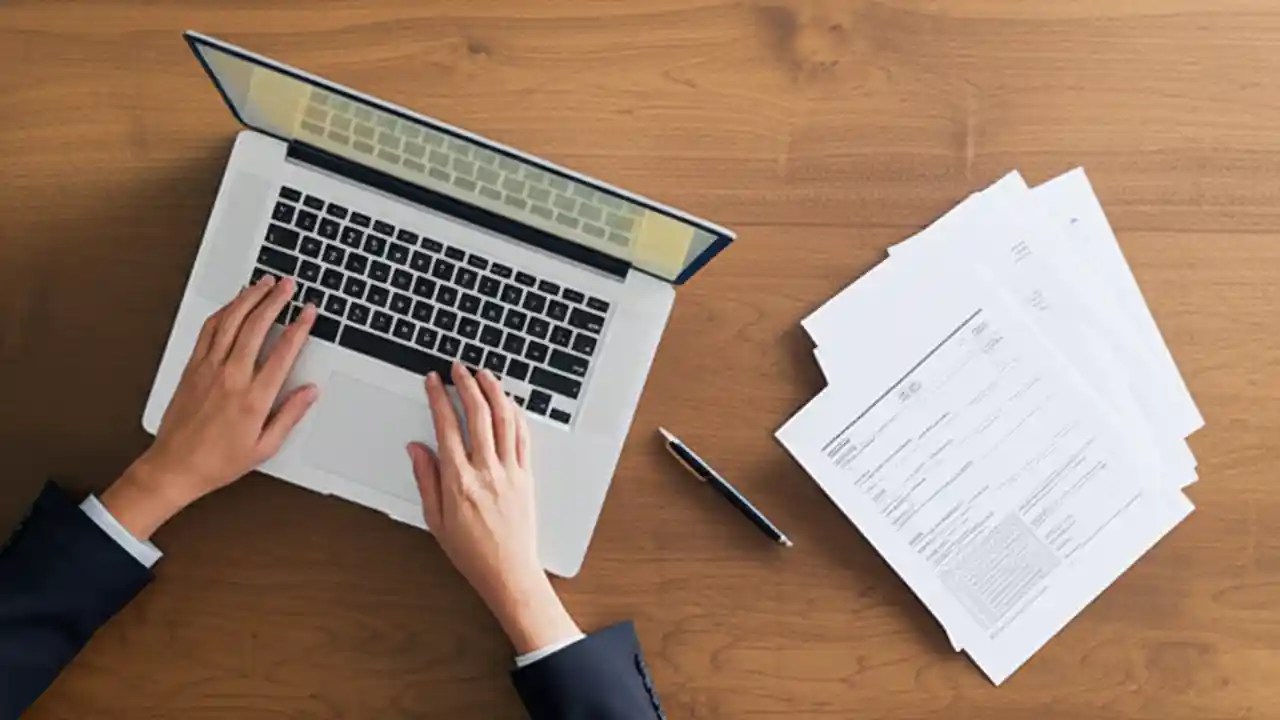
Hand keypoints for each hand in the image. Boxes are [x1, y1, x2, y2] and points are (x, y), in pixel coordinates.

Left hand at [102, 276, 318, 540]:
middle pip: (257, 326)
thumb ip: (291, 414)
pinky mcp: (192, 367)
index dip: (299, 326)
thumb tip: (310, 392)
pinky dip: (224, 311)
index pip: (283, 351)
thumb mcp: (265, 446)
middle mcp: (231, 377)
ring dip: (249, 298)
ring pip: (231, 321)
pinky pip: (209, 330)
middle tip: (288, 285)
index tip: (309, 312)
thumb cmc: (218, 461)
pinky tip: (234, 303)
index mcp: (254, 398)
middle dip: (275, 300)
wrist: (175, 466)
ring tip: (264, 283)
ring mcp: (208, 368)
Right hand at [408, 362, 580, 654]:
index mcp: (459, 480)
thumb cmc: (471, 551)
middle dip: (467, 384)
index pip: (446, 426)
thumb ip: (426, 478)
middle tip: (459, 367)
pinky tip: (509, 403)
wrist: (508, 571)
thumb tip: (416, 448)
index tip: (433, 381)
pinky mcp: (527, 476)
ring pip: (504, 420)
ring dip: (494, 391)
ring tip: (485, 374)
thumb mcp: (435, 519)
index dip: (438, 398)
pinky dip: (516, 415)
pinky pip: (523, 437)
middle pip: (477, 415)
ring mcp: (510, 471)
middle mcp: (486, 471)